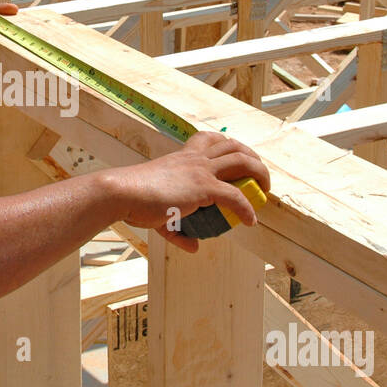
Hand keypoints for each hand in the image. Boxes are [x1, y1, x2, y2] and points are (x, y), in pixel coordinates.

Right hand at [113, 132, 270, 253]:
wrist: (122, 193)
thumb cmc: (134, 200)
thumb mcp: (159, 213)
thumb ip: (177, 231)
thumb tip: (195, 247)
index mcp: (183, 157)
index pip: (210, 139)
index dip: (229, 144)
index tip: (238, 157)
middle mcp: (195, 159)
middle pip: (234, 146)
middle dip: (253, 157)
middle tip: (259, 176)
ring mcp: (200, 171)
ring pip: (242, 161)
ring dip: (259, 173)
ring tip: (264, 191)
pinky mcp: (203, 188)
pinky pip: (235, 196)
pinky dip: (247, 208)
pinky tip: (251, 221)